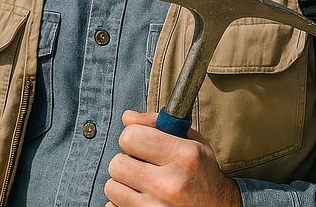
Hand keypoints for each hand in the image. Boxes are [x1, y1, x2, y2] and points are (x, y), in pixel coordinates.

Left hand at [105, 110, 242, 206]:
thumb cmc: (203, 174)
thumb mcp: (192, 142)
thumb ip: (158, 123)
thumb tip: (127, 117)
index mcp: (183, 157)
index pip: (131, 137)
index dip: (133, 136)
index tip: (141, 142)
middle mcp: (169, 184)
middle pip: (117, 163)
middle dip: (127, 161)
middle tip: (142, 165)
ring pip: (112, 186)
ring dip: (125, 183)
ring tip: (144, 184)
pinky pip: (112, 206)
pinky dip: (122, 202)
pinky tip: (141, 199)